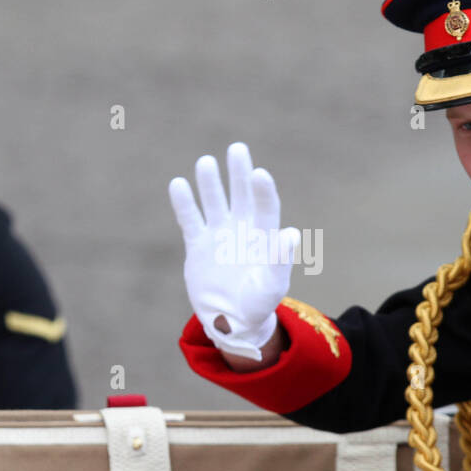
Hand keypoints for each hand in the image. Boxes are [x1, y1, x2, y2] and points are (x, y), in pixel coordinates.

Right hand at [169, 142, 299, 359]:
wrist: (232, 321)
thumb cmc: (258, 304)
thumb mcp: (272, 286)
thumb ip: (280, 260)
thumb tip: (291, 234)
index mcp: (264, 236)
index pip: (265, 207)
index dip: (262, 191)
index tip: (259, 173)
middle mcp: (242, 228)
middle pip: (241, 194)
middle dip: (239, 173)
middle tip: (237, 149)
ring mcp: (219, 234)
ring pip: (214, 201)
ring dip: (211, 183)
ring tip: (206, 162)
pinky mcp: (198, 244)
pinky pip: (190, 219)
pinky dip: (185, 203)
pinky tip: (178, 184)